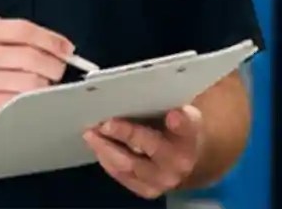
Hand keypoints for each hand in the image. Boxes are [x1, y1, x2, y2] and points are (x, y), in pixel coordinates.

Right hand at [0, 18, 74, 128]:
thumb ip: (23, 40)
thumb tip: (64, 48)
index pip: (25, 31)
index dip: (52, 40)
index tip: (67, 50)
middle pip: (31, 58)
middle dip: (54, 66)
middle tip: (57, 71)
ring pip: (30, 83)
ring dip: (45, 86)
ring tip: (42, 86)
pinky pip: (21, 104)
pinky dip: (35, 102)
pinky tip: (34, 100)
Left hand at [83, 105, 203, 198]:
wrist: (186, 162)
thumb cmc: (176, 129)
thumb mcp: (180, 113)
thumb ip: (168, 103)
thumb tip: (147, 90)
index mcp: (190, 135)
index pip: (187, 126)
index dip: (181, 122)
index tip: (173, 115)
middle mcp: (179, 161)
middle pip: (150, 146)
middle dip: (125, 134)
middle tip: (104, 123)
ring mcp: (162, 180)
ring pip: (129, 164)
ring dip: (106, 148)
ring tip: (90, 133)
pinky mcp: (147, 190)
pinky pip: (122, 175)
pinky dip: (107, 160)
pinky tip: (98, 146)